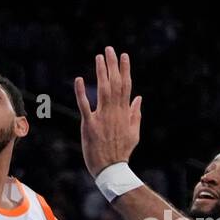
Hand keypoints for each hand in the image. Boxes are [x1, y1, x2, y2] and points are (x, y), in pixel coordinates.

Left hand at [74, 46, 141, 176]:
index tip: (124, 56)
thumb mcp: (134, 133)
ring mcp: (102, 118)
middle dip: (112, 65)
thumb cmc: (122, 152)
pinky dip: (82, 92)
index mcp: (124, 113)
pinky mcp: (89, 125)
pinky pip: (85, 106)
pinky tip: (80, 79)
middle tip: (109, 49)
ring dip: (101, 73)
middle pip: (115, 84)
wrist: (111, 169)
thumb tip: (139, 98)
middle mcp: (114, 112)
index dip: (125, 70)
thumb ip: (135, 114)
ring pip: (102, 90)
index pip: (126, 86)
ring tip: (99, 57)